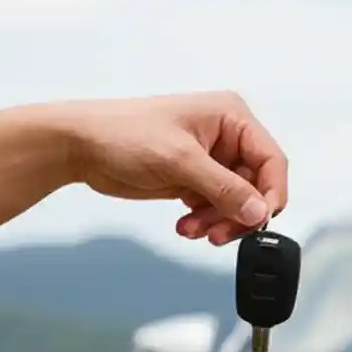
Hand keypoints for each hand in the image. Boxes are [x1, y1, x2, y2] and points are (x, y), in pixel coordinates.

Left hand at [67, 91, 288, 245]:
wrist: (80, 146)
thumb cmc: (123, 133)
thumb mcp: (180, 160)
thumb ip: (224, 188)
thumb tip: (259, 212)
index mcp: (231, 117)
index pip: (271, 160)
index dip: (271, 193)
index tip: (260, 220)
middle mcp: (227, 137)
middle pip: (256, 187)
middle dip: (239, 213)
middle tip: (219, 233)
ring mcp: (212, 160)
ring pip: (237, 202)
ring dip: (219, 221)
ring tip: (192, 228)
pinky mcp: (195, 179)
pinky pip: (216, 208)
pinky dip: (205, 221)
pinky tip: (185, 224)